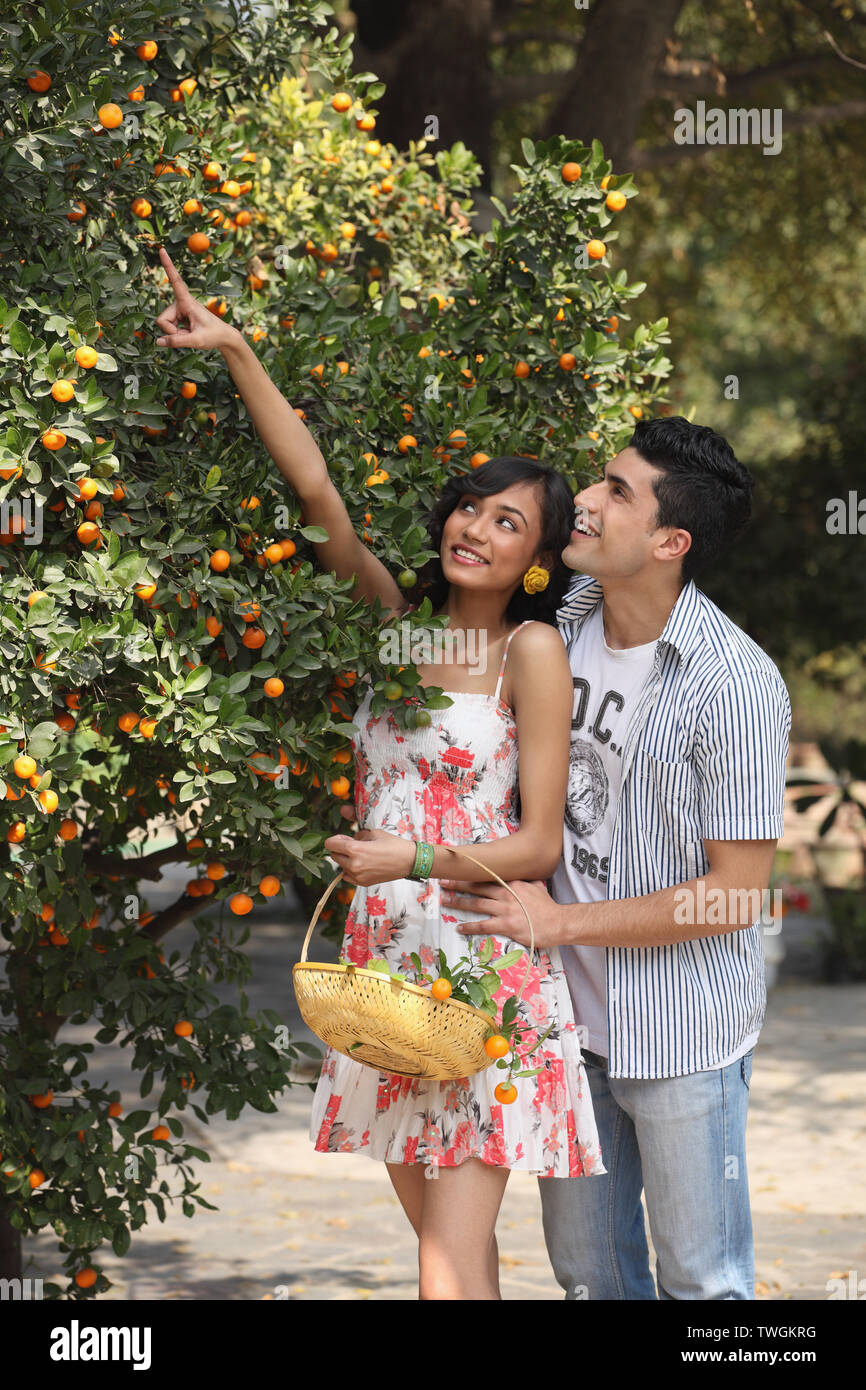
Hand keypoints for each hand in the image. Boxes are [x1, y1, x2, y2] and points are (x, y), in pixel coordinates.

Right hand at [154, 246, 238, 352]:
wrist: (224, 337)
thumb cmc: (214, 335)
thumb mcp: (196, 340)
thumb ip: (176, 342)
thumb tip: (158, 342)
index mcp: (187, 302)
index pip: (175, 281)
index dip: (168, 266)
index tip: (162, 250)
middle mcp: (181, 303)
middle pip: (162, 320)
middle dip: (171, 332)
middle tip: (188, 335)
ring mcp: (179, 310)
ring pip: (164, 325)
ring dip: (175, 334)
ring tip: (190, 333)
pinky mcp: (178, 316)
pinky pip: (168, 328)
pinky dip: (176, 334)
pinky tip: (188, 333)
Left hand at [323, 829, 415, 886]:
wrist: (409, 861)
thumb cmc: (393, 845)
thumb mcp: (374, 833)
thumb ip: (357, 836)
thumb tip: (349, 839)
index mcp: (354, 849)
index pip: (330, 844)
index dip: (335, 839)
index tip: (342, 838)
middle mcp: (353, 864)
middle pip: (333, 856)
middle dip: (340, 849)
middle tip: (353, 845)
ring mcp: (358, 876)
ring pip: (341, 866)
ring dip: (346, 860)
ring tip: (361, 856)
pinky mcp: (363, 883)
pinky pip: (347, 876)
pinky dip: (350, 870)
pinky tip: (362, 865)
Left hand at [440, 877, 565, 950]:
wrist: (558, 922)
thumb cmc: (548, 907)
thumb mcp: (537, 887)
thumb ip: (527, 883)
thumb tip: (524, 880)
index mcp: (512, 883)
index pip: (488, 876)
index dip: (472, 874)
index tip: (460, 871)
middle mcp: (506, 893)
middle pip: (477, 887)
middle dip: (458, 884)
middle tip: (444, 882)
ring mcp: (505, 909)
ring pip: (476, 903)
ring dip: (459, 902)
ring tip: (446, 901)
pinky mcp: (505, 925)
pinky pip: (483, 925)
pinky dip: (469, 926)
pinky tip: (460, 927)